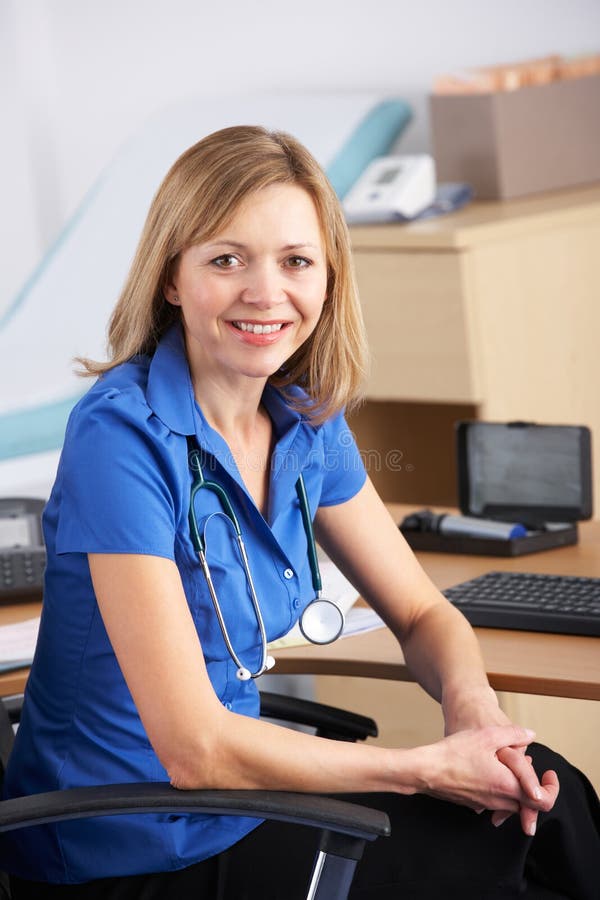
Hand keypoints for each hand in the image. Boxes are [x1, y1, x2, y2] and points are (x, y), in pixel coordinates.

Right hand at [418, 725, 553, 831]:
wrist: (426, 770)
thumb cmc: (454, 753)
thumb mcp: (487, 735)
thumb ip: (513, 734)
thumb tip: (530, 734)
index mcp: (507, 786)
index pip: (543, 800)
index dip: (551, 788)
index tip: (549, 774)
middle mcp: (499, 800)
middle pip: (529, 802)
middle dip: (533, 785)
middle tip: (528, 767)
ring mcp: (486, 804)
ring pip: (512, 802)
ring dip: (516, 787)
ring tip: (507, 765)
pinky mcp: (474, 804)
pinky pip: (495, 801)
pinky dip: (500, 790)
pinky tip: (488, 772)